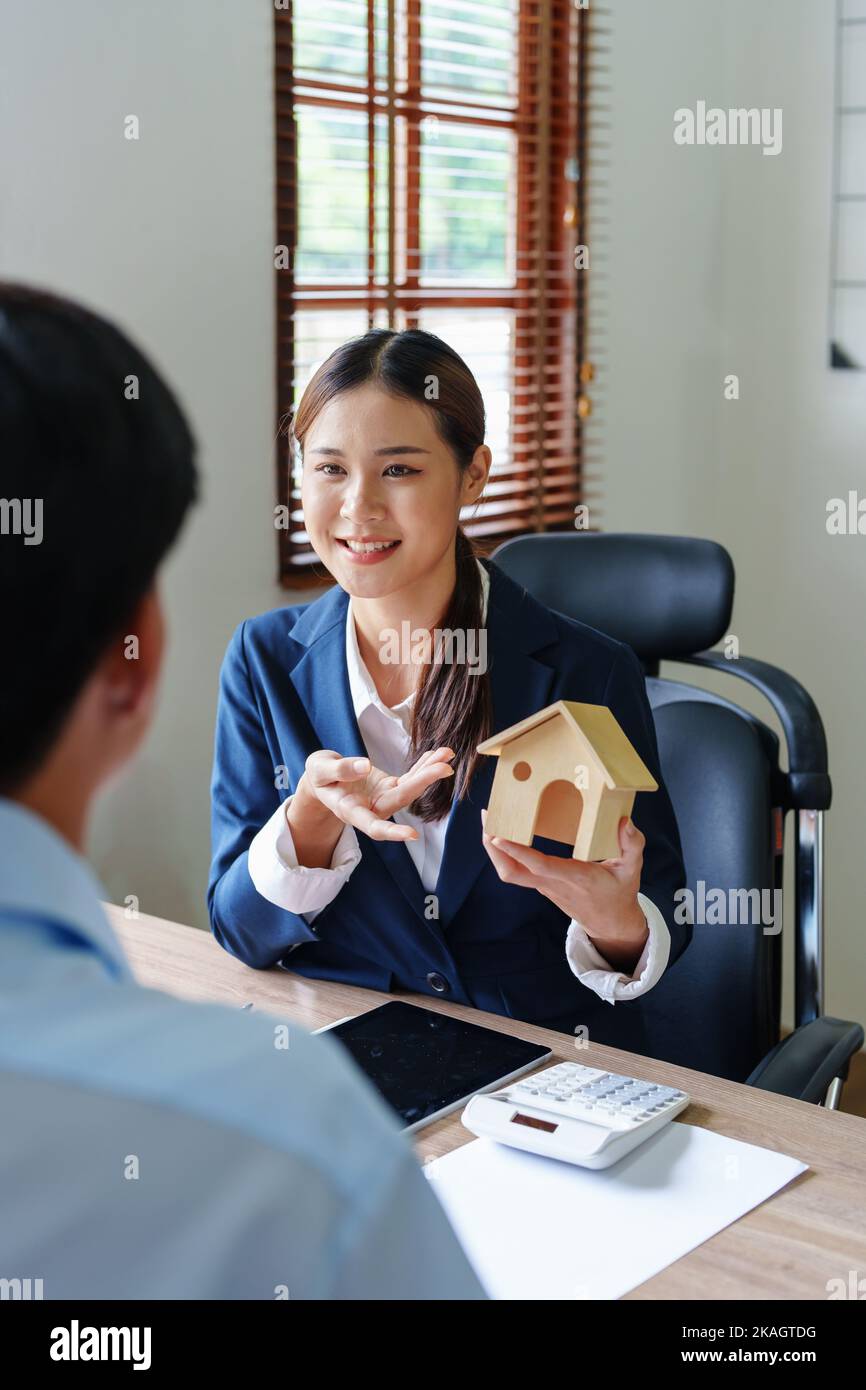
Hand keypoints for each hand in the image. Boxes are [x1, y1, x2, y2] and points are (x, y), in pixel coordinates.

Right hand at [296, 746, 454, 841]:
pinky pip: (409, 778)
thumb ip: (339, 770)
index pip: (373, 827)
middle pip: (401, 800)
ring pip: (410, 788)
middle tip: (444, 768)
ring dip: (429, 772)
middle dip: (423, 783)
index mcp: (351, 811)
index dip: (392, 832)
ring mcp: (383, 798)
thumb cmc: (319, 778)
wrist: (324, 779)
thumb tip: (365, 766)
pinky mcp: (389, 787)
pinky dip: (422, 766)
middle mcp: (372, 808)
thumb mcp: (319, 770)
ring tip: (447, 754)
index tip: (412, 835)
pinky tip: (436, 755)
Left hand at [481, 812, 648, 969]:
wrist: (610, 924)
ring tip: (489, 819)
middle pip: (511, 872)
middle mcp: (553, 883)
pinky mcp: (541, 884)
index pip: (540, 865)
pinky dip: (505, 852)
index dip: (517, 851)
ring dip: (494, 849)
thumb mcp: (633, 869)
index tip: (498, 836)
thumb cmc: (620, 892)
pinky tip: (503, 830)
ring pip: (509, 872)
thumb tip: (625, 821)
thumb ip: (632, 844)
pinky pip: (516, 870)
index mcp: (574, 877)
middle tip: (486, 818)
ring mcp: (543, 885)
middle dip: (493, 848)